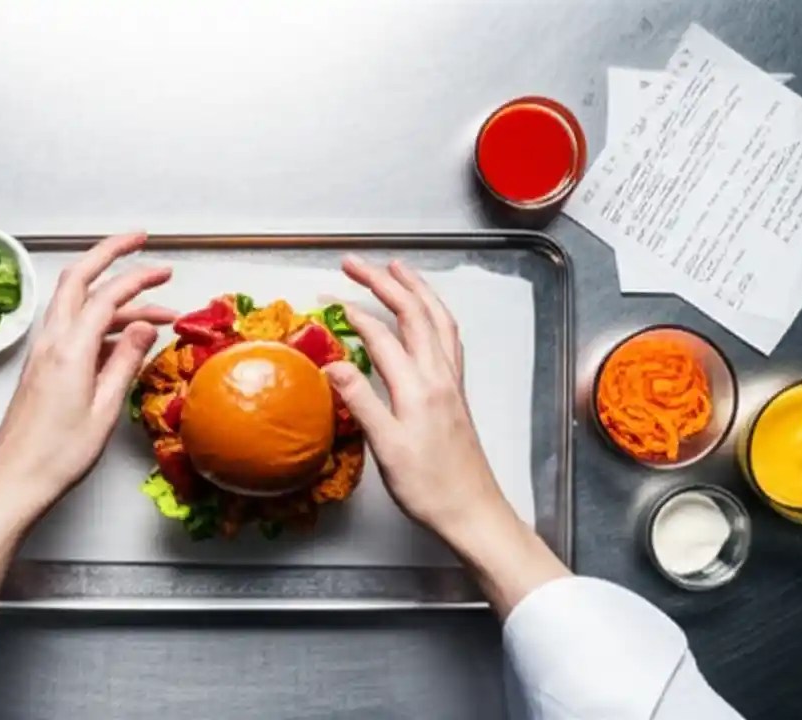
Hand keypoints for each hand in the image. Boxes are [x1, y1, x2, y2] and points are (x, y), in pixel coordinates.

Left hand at [0, 232, 175, 609]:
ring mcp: (43, 354)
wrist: (14, 482)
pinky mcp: (42, 369)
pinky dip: (101, 324)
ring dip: (114, 299)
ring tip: (157, 312)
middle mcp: (50, 344)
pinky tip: (126, 340)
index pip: (105, 296)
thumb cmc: (57, 457)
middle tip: (140, 245)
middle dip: (109, 256)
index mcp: (68, 351)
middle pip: (78, 280)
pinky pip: (73, 331)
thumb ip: (126, 362)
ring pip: (77, 306)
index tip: (162, 269)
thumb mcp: (105, 410)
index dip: (136, 277)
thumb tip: (146, 326)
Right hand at [324, 255, 567, 615]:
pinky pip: (448, 337)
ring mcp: (451, 382)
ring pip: (437, 320)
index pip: (383, 336)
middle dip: (384, 282)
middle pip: (414, 313)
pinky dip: (433, 314)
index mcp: (419, 386)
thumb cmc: (428, 486)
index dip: (355, 313)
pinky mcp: (456, 393)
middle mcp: (439, 375)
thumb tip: (333, 364)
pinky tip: (427, 316)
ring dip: (416, 290)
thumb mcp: (386, 446)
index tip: (329, 300)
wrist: (472, 511)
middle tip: (355, 264)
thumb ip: (361, 400)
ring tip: (396, 270)